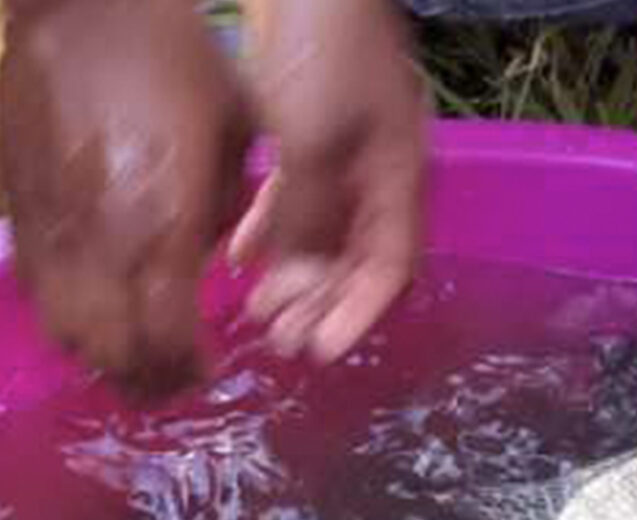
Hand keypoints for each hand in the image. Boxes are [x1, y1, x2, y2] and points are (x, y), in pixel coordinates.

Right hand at [0, 0, 253, 399]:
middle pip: (113, 355)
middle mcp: (103, 243)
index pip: (167, 339)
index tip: (209, 370)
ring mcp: (53, 232)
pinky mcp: (19, 214)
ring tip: (131, 356)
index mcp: (163, 225)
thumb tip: (216, 252)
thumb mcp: (234, 128)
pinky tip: (92, 312)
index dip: (187, 370)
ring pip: (66, 336)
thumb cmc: (171, 55)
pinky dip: (66, 320)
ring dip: (101, 359)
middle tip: (172, 380)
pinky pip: (36, 294)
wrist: (79, 5)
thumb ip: (229, 206)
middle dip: (147, 381)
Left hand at [231, 0, 426, 363]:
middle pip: (357, 259)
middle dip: (320, 305)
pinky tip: (238, 257)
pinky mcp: (312, 125)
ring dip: (293, 275)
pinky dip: (271, 229)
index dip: (358, 316)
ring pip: (324, 232)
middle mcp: (380, 171)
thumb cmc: (320, 48)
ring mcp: (347, 147)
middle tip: (277, 343)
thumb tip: (299, 286)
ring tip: (257, 313)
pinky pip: (297, 195)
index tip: (320, 355)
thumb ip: (308, 219)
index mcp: (398, 178)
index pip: (391, 268)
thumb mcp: (312, 142)